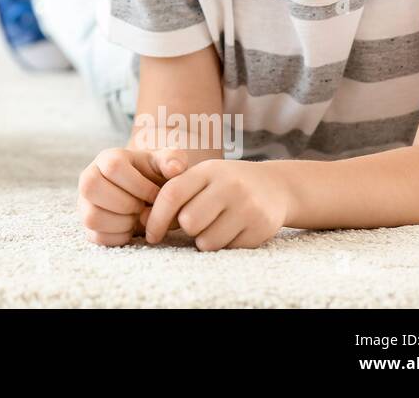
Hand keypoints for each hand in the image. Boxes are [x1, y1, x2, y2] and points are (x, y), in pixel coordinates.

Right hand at [78, 146, 193, 246]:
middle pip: (91, 187)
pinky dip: (119, 236)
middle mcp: (89, 177)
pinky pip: (97, 237)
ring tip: (136, 217)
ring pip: (92, 216)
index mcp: (107, 158)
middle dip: (125, 203)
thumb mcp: (165, 164)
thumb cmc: (154, 177)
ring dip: (122, 222)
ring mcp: (85, 202)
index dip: (139, 185)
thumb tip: (176, 168)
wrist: (145, 194)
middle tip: (143, 207)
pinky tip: (130, 227)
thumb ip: (174, 159)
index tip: (156, 195)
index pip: (113, 167)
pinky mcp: (88, 225)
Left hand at [144, 158, 289, 250]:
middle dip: (186, 229)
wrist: (276, 187)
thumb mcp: (203, 177)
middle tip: (196, 223)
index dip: (156, 218)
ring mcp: (248, 206)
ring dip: (204, 240)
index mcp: (208, 170)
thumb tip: (142, 221)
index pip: (172, 194)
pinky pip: (228, 249)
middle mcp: (229, 185)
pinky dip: (225, 245)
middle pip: (189, 221)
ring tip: (215, 226)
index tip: (151, 234)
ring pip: (207, 241)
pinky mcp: (261, 227)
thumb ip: (176, 193)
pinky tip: (233, 230)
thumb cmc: (226, 184)